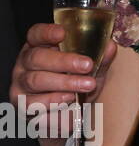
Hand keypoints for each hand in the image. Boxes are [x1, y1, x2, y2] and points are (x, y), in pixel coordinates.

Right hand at [10, 22, 116, 145]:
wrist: (70, 113)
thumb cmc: (77, 81)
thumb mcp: (93, 68)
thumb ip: (101, 57)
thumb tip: (110, 46)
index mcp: (40, 46)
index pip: (36, 34)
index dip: (47, 32)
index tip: (62, 33)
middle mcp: (26, 63)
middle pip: (37, 57)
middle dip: (64, 61)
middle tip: (87, 65)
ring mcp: (21, 83)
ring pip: (36, 80)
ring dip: (64, 82)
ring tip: (87, 85)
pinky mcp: (22, 104)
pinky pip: (33, 102)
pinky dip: (54, 101)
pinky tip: (69, 99)